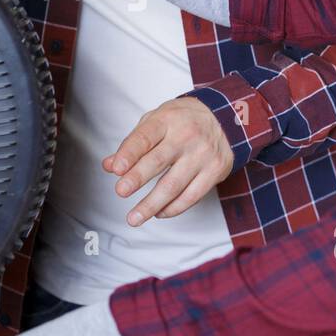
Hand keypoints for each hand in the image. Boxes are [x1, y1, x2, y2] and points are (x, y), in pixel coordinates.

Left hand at [103, 98, 232, 224]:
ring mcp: (202, 155)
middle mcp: (186, 136)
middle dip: (138, 178)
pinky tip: (159, 213)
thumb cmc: (183, 121)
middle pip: (158, 161)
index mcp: (167, 120)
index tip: (116, 169)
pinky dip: (173, 208)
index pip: (145, 137)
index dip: (129, 153)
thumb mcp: (156, 121)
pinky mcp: (215, 171)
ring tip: (134, 217)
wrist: (226, 118)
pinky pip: (192, 196)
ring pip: (174, 185)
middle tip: (121, 191)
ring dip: (152, 204)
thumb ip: (132, 143)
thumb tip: (109, 166)